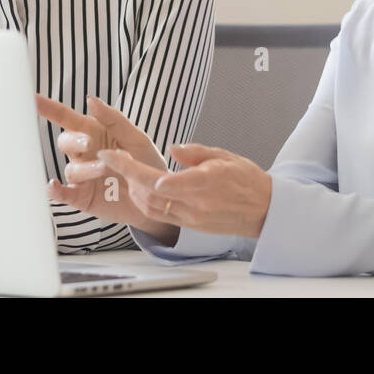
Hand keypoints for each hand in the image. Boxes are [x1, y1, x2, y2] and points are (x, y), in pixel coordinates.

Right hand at [35, 94, 172, 239]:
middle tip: (89, 143)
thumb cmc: (146, 162)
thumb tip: (90, 99)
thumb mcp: (136, 138)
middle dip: (74, 140)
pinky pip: (63, 193)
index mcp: (94, 133)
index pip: (67, 118)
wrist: (159, 196)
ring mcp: (82, 176)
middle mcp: (83, 154)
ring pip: (72, 168)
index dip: (49, 108)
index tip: (33, 98)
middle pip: (65, 141)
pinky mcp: (82, 197)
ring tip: (107, 169)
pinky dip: (55, 190)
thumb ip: (114, 120)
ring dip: (87, 168)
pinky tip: (53, 186)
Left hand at [97, 143, 272, 237]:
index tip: (119, 157)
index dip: (138, 172)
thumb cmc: (247, 179)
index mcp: (206, 182)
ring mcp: (192, 217)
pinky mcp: (190, 225)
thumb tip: (172, 148)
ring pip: (151, 207)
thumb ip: (195, 152)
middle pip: (151, 193)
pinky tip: (139, 187)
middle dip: (126, 175)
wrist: (264, 209)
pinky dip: (144, 201)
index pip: (165, 181)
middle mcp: (197, 203)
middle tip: (110, 157)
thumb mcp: (224, 156)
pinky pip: (160, 215)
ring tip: (122, 170)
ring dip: (132, 189)